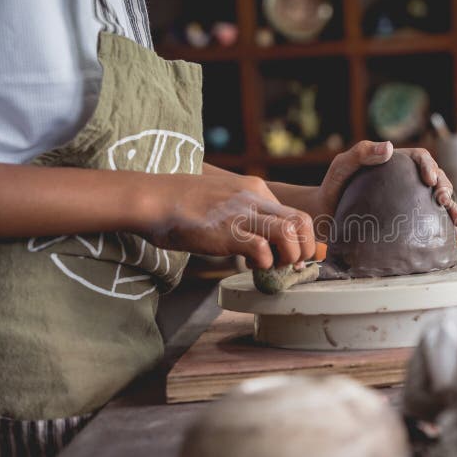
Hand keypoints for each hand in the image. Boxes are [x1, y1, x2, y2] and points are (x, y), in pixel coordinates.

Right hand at [141, 174, 315, 268]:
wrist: (152, 198)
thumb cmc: (182, 205)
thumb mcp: (224, 200)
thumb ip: (245, 215)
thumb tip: (263, 243)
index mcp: (256, 189)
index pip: (296, 214)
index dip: (299, 240)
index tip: (289, 256)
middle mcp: (255, 198)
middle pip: (303, 222)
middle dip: (304, 249)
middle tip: (289, 264)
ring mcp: (241, 214)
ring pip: (288, 234)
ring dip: (287, 257)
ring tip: (271, 266)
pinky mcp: (227, 231)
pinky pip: (261, 250)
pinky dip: (262, 264)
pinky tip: (248, 266)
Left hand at [318, 140, 456, 226]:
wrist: (326, 215)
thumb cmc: (333, 187)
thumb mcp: (342, 166)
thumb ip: (361, 153)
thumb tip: (389, 147)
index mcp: (396, 163)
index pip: (420, 158)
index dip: (430, 166)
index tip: (430, 180)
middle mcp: (407, 180)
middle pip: (436, 179)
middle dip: (446, 188)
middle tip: (445, 201)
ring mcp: (409, 200)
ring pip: (438, 201)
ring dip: (453, 209)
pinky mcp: (409, 220)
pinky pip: (430, 221)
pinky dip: (444, 227)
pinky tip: (452, 236)